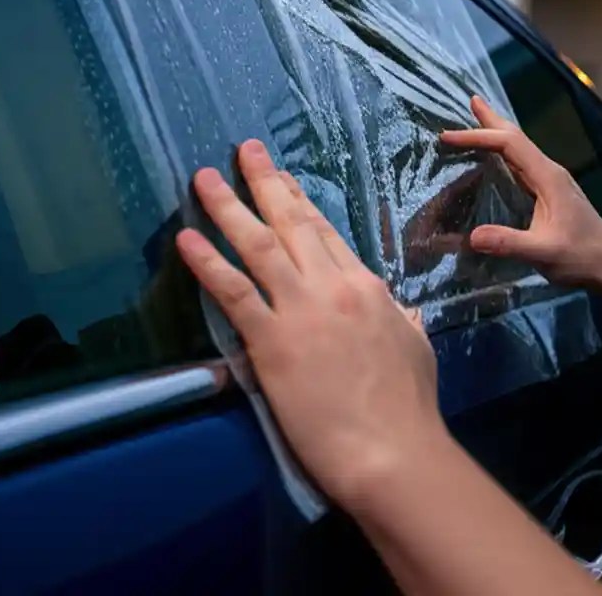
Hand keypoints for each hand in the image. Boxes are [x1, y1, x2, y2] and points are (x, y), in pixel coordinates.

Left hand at [176, 140, 444, 506]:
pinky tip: (186, 239)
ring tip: (201, 178)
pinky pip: (234, 291)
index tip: (282, 179)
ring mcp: (300, 310)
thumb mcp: (415, 348)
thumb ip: (402, 321)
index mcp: (366, 287)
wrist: (391, 450)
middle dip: (265, 183)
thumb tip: (402, 312)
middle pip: (292, 224)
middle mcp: (332, 286)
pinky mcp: (271, 341)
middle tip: (243, 151)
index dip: (299, 202)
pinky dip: (207, 262)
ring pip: (258, 245)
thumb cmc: (407, 408)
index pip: (326, 234)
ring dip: (227, 207)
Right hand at [440, 96, 601, 288]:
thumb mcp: (544, 253)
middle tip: (471, 101)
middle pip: (517, 137)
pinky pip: (522, 165)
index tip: (448, 137)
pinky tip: (497, 160)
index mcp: (548, 177)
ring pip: (520, 149)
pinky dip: (504, 154)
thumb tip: (472, 236)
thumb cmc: (581, 257)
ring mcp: (551, 182)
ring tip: (478, 121)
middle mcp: (550, 172)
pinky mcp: (550, 194)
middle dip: (492, 119)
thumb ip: (510, 244)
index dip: (479, 136)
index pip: (509, 144)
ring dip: (497, 134)